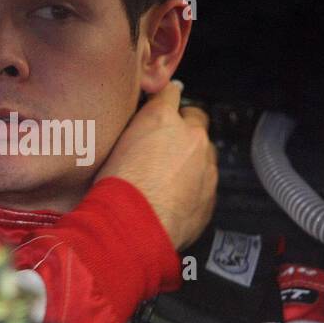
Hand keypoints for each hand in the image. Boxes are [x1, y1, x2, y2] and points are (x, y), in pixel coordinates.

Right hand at [96, 80, 216, 249]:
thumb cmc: (114, 189)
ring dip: (192, 159)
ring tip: (168, 178)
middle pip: (197, 119)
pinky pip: (206, 184)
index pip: (170, 93)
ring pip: (205, 154)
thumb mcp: (112, 147)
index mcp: (162, 119)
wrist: (132, 229)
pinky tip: (174, 200)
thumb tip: (134, 129)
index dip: (166, 98)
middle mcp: (191, 137)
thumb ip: (132, 132)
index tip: (164, 102)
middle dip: (185, 127)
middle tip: (167, 143)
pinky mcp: (211, 196)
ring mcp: (206, 168)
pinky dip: (194, 187)